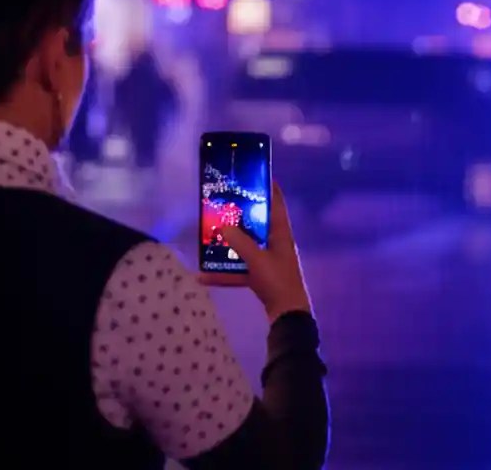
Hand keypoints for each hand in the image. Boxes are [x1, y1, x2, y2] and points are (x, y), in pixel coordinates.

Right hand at [200, 182, 312, 322]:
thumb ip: (240, 242)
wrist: (288, 315)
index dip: (269, 188)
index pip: (276, 204)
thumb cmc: (277, 281)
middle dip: (241, 215)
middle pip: (258, 224)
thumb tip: (223, 226)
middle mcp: (276, 244)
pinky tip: (203, 277)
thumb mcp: (257, 259)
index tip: (256, 175)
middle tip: (223, 203)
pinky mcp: (261, 277)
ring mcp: (268, 261)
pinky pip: (240, 269)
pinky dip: (224, 273)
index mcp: (281, 234)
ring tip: (209, 236)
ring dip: (229, 244)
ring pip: (246, 246)